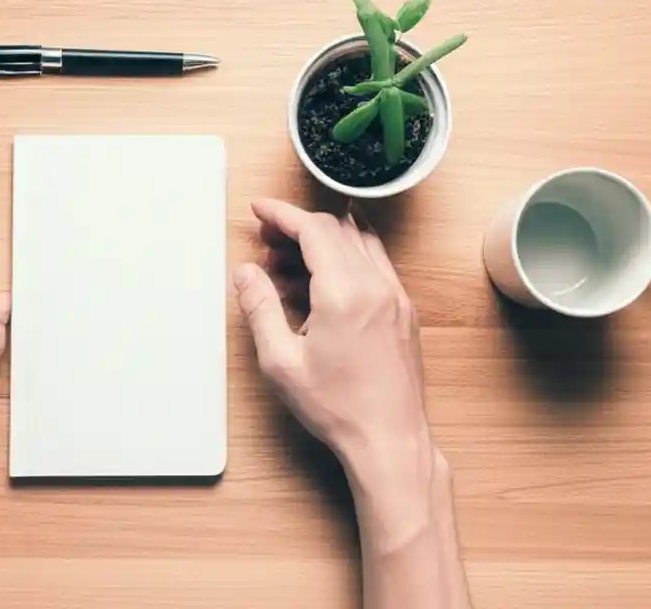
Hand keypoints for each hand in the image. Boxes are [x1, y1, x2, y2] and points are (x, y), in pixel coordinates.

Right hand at [233, 198, 436, 501]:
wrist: (389, 439)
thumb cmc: (338, 407)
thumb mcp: (281, 361)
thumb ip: (260, 309)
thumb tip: (246, 273)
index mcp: (344, 292)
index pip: (313, 229)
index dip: (283, 214)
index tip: (260, 210)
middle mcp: (376, 286)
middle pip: (337, 230)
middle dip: (298, 226)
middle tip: (267, 239)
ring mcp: (395, 297)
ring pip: (360, 244)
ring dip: (324, 241)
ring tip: (288, 264)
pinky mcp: (404, 312)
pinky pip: (375, 266)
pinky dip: (346, 260)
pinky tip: (321, 285)